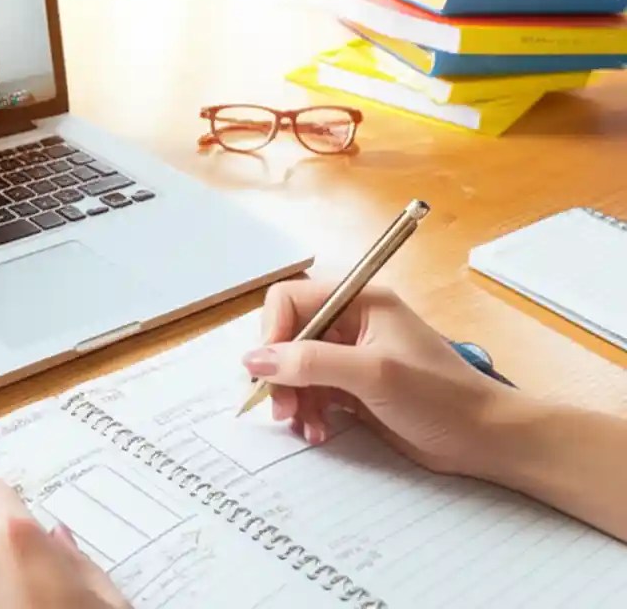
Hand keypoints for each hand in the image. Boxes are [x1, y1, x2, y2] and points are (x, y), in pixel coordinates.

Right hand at [245, 280, 514, 476]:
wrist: (485, 438)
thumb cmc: (439, 396)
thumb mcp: (371, 374)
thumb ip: (310, 363)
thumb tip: (253, 361)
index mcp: (359, 301)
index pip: (290, 300)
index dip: (272, 333)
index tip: (267, 371)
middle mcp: (351, 322)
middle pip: (288, 337)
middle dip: (280, 373)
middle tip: (282, 409)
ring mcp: (351, 356)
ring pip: (295, 368)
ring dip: (292, 398)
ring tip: (304, 426)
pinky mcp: (353, 386)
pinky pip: (312, 392)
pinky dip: (308, 411)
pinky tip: (318, 430)